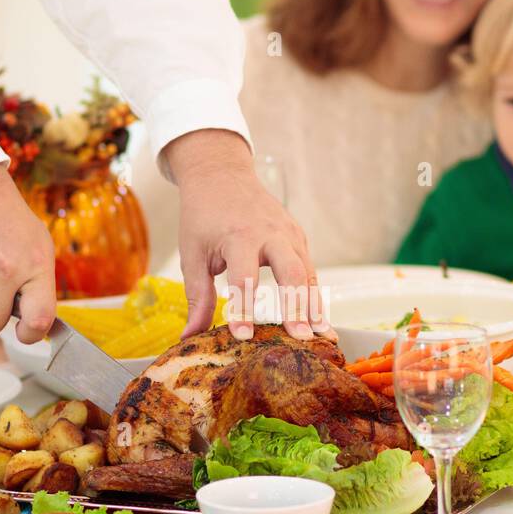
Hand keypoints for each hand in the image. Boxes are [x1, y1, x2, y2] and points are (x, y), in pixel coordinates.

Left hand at [167, 129, 330, 340]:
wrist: (220, 175)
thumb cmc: (203, 217)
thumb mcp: (192, 254)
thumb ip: (197, 296)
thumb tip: (190, 336)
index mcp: (238, 236)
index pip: (243, 278)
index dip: (244, 308)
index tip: (244, 337)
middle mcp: (270, 233)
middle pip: (290, 271)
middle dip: (296, 307)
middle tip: (300, 338)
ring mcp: (289, 233)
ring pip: (308, 272)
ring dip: (315, 306)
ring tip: (322, 337)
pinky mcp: (298, 237)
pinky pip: (309, 269)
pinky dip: (314, 295)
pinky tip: (319, 321)